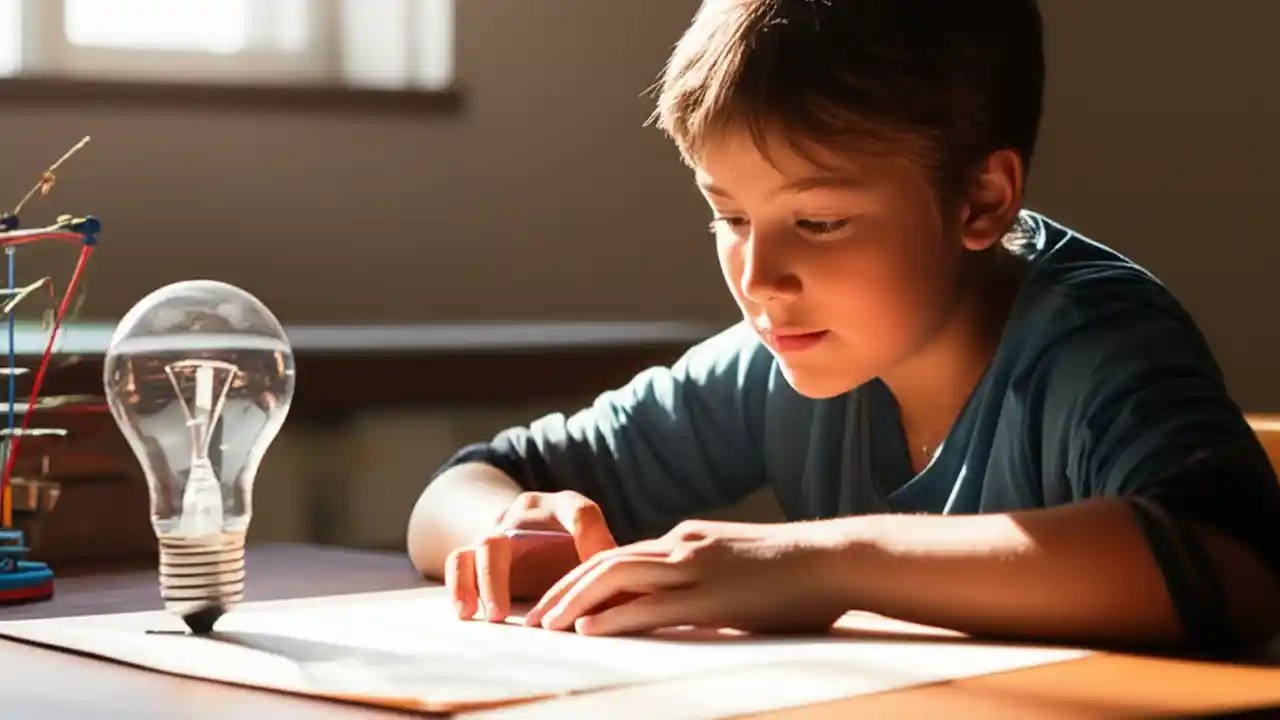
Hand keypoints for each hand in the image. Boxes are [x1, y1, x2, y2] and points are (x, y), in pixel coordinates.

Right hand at [445, 490, 616, 622]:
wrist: (531, 530)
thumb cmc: (574, 543)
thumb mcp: (596, 547)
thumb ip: (609, 565)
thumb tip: (630, 601)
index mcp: (565, 506)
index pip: (580, 512)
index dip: (590, 539)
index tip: (600, 569)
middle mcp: (527, 512)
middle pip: (519, 526)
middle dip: (528, 565)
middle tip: (525, 612)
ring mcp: (498, 530)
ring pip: (483, 545)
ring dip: (484, 581)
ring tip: (488, 615)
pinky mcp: (477, 552)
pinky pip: (459, 561)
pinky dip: (460, 585)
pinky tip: (465, 612)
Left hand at [523, 519, 849, 635]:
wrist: (835, 559)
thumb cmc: (797, 570)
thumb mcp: (739, 564)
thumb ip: (706, 574)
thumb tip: (686, 601)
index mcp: (687, 537)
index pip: (620, 554)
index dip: (581, 579)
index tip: (555, 603)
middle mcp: (683, 545)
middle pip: (604, 562)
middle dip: (562, 590)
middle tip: (532, 619)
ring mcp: (696, 567)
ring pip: (615, 577)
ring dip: (572, 602)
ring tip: (544, 627)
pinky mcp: (711, 597)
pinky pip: (650, 606)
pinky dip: (611, 618)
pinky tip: (586, 632)